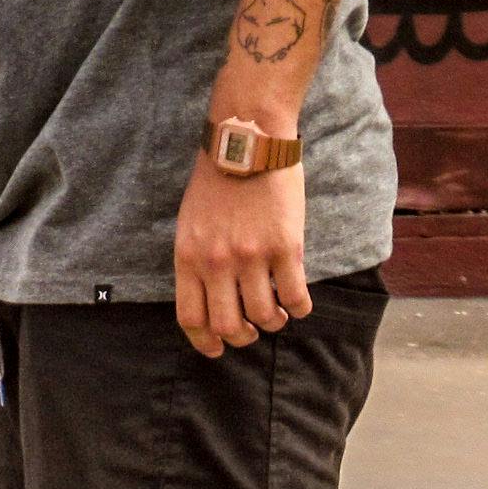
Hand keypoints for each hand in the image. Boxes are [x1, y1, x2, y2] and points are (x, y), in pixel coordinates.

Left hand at [173, 155, 310, 356]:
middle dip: (242, 337)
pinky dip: (299, 309)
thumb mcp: (191, 223)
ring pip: (263, 317)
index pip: (192, 318)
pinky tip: (299, 304)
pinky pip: (295, 297)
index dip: (205, 342)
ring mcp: (251, 256)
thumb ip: (197, 259)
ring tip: (277, 314)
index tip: (217, 349)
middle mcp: (217, 263)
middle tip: (252, 330)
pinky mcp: (284, 247)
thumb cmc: (217, 179)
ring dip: (273, 323)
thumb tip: (209, 297)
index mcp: (188, 257)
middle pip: (228, 326)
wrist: (246, 140)